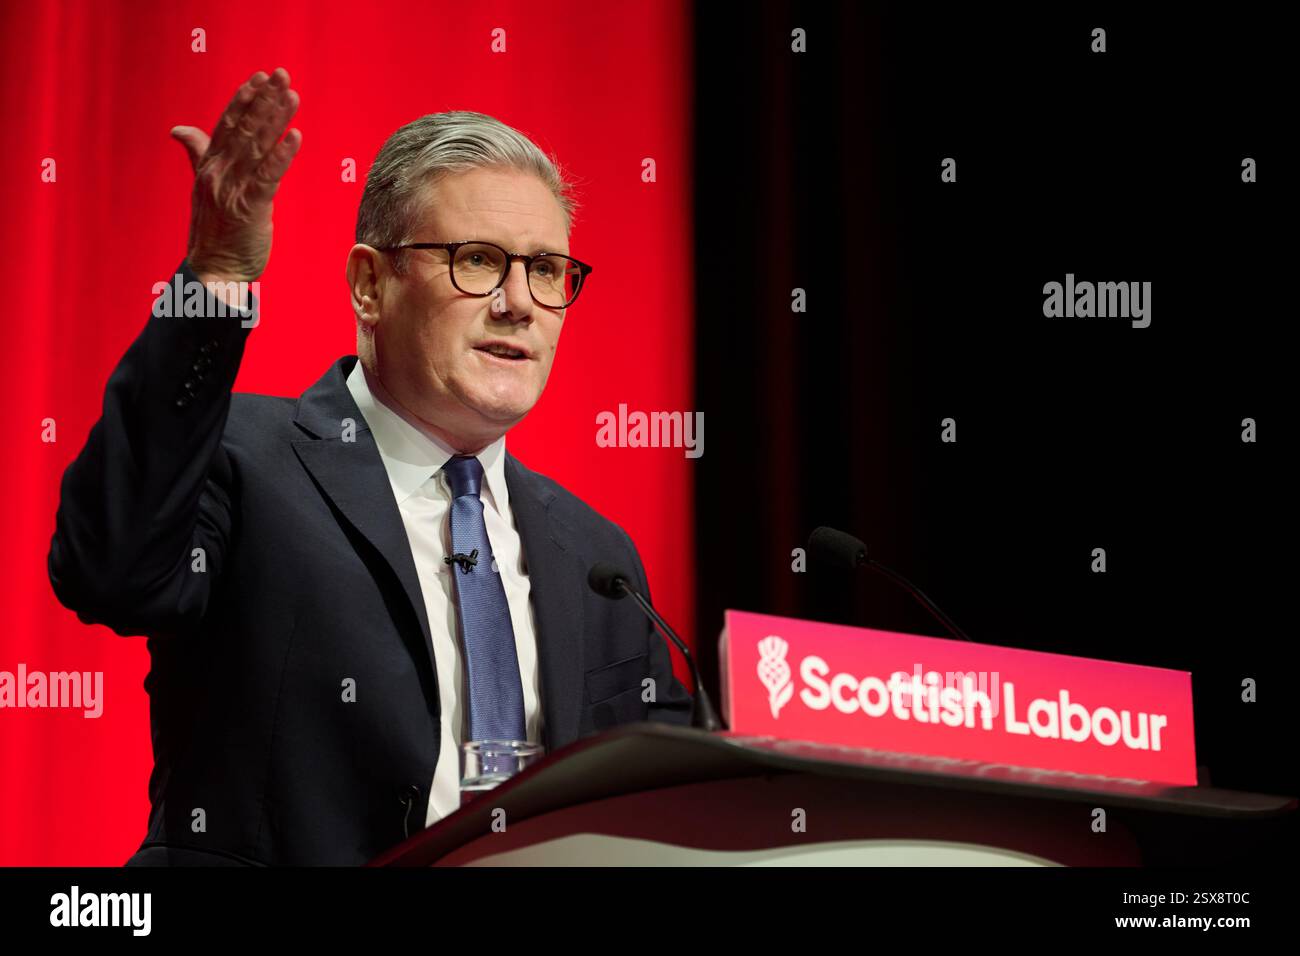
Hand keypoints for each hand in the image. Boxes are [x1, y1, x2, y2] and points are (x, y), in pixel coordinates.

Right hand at [171, 67, 301, 283]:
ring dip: (276, 119)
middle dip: (264, 99)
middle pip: (243, 128)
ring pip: (257, 146)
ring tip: (292, 95)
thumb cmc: (214, 230)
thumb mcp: (203, 187)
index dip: (244, 99)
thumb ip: (198, 155)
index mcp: (208, 166)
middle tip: (282, 75)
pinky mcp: (250, 208)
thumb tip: (180, 130)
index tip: (261, 77)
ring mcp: (233, 189)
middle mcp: (218, 172)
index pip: (226, 124)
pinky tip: (295, 136)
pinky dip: (282, 154)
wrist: (213, 270)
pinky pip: (268, 176)